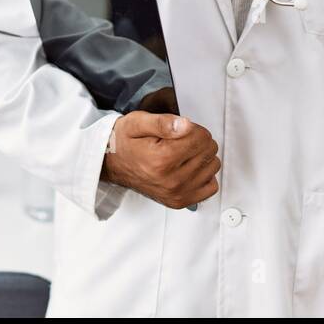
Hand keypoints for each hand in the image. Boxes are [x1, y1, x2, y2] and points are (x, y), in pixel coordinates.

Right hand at [101, 112, 219, 209]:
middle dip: (197, 140)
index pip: (201, 137)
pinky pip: (210, 186)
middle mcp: (171, 180)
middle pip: (209, 151)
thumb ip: (163, 122)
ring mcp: (177, 194)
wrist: (110, 164)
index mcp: (162, 159)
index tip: (180, 129)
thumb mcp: (137, 122)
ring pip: (212, 166)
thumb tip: (186, 125)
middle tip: (179, 140)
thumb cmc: (124, 142)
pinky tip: (188, 167)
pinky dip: (204, 174)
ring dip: (201, 156)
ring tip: (182, 153)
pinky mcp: (180, 202)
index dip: (193, 128)